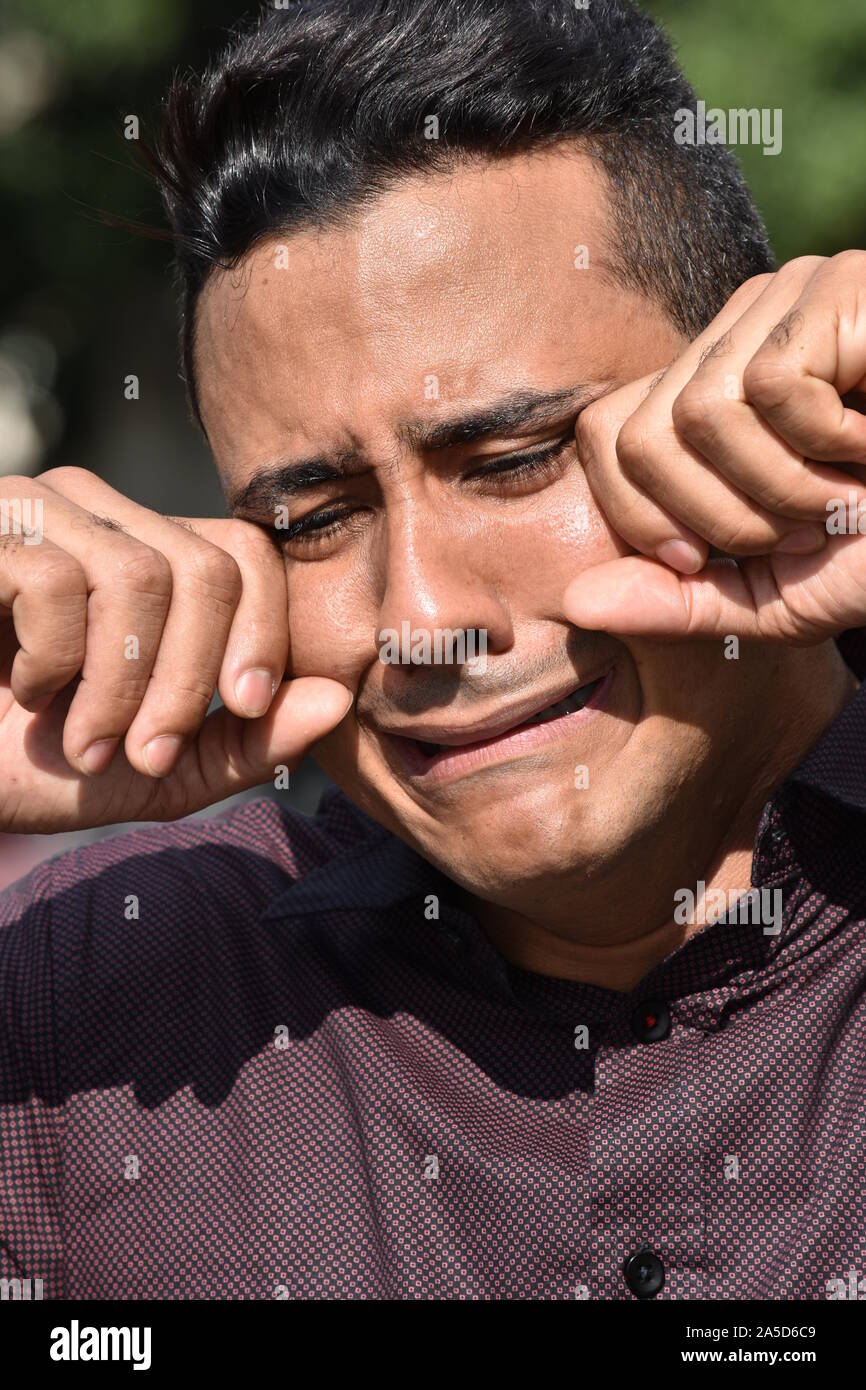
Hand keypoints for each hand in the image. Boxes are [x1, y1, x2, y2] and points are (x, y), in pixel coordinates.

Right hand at [0, 467, 351, 832]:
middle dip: (191, 680)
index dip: (265, 633)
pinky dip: (49, 661)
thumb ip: (245, 742)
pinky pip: (58, 581)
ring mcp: (40, 509)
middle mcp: (104, 516)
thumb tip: (336, 697)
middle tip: (143, 752)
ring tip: (78, 736)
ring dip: (119, 686)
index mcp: (153, 556)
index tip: (244, 707)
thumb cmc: (32, 761)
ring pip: (144, 575)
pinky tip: (15, 684)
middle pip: (211, 567)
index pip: (251, 555)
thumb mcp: (155, 768)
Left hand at [564, 252, 865, 639]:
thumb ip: (676, 603)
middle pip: (643, 434)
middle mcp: (732, 335)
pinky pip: (773, 389)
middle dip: (721, 517)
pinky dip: (828, 445)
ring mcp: (783, 298)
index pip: (604, 435)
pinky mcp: (835, 289)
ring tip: (849, 485)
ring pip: (702, 415)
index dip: (640, 516)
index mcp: (705, 394)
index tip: (711, 558)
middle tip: (803, 524)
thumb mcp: (771, 595)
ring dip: (781, 490)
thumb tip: (575, 604)